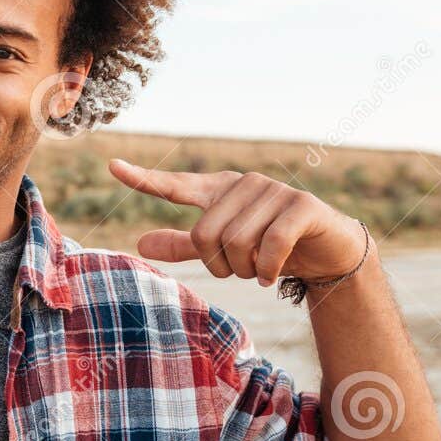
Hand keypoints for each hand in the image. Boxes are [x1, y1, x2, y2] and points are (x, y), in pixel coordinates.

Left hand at [108, 158, 366, 286]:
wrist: (328, 254)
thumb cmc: (272, 248)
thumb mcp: (223, 250)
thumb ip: (184, 246)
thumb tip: (139, 244)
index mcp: (221, 192)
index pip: (177, 186)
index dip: (145, 179)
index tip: (112, 166)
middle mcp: (245, 185)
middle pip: (205, 234)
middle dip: (221, 265)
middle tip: (243, 269)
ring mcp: (274, 192)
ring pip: (236, 242)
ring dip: (247, 269)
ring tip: (262, 269)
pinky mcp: (302, 206)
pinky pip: (269, 244)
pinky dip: (268, 269)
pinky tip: (273, 275)